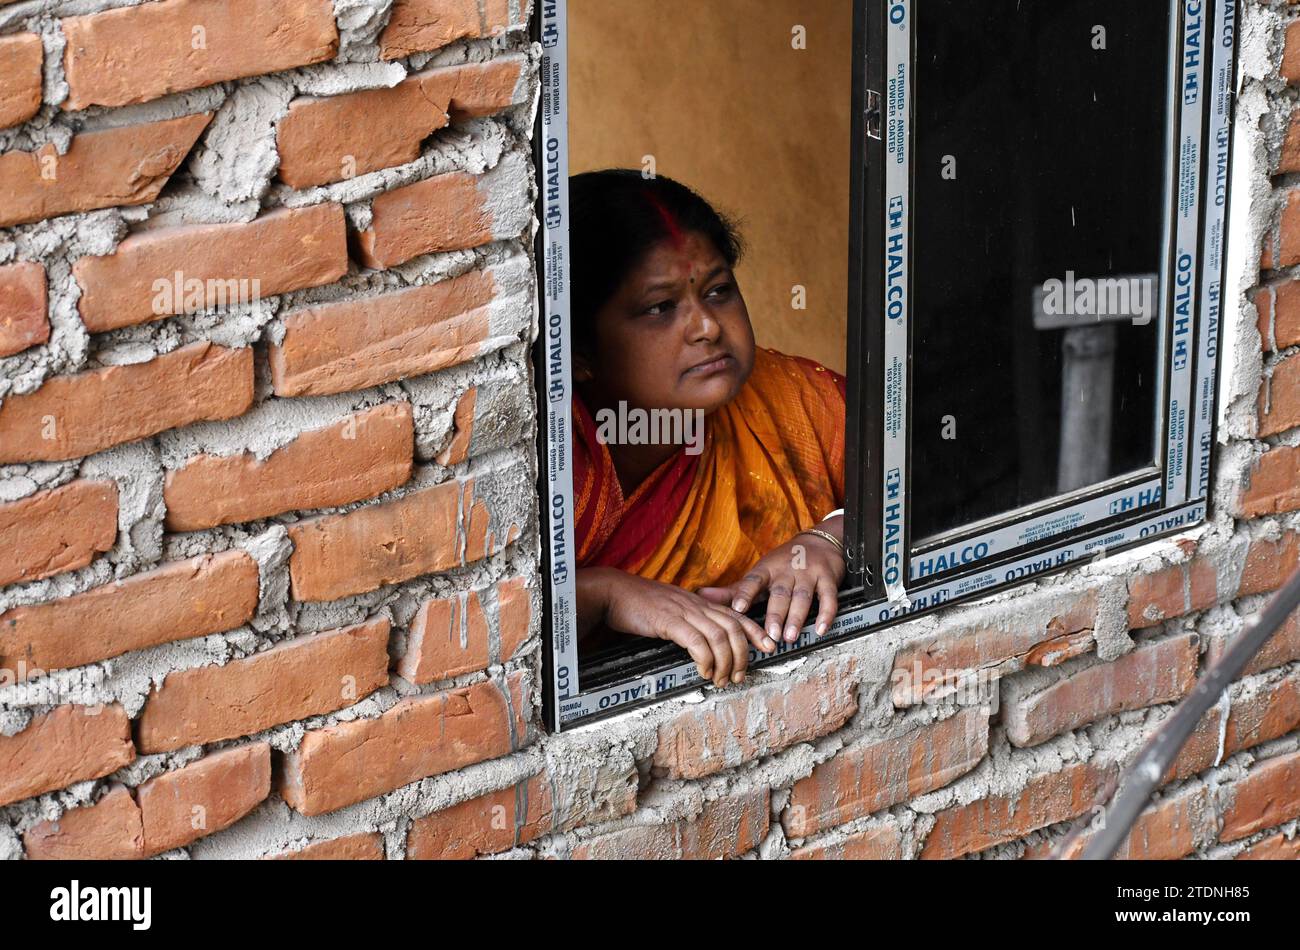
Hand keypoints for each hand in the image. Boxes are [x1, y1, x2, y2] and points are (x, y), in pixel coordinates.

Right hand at [579, 568, 775, 686]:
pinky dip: (705, 659)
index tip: (768, 647)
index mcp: (698, 603)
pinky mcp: (669, 621)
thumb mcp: (671, 610)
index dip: (755, 631)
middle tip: (740, 676)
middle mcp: (696, 605)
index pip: (735, 615)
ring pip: (719, 637)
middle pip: (733, 628)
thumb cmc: (639, 603)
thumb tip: (700, 641)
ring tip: (721, 680)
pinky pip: (696, 641)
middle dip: (743, 655)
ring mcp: (684, 612)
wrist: (614, 592)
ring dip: (725, 663)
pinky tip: (703, 672)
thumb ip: (688, 620)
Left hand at [698, 517, 845, 644]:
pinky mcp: (828, 579)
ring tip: (789, 636)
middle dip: (775, 615)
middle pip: (780, 594)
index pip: (753, 580)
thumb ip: (733, 590)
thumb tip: (701, 596)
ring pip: (803, 597)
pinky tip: (821, 628)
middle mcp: (787, 571)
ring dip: (796, 618)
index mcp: (766, 569)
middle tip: (769, 635)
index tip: (737, 608)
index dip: (744, 594)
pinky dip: (826, 614)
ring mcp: (808, 574)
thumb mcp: (759, 572)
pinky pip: (828, 598)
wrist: (820, 542)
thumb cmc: (783, 563)